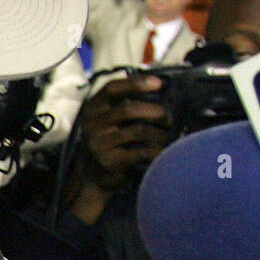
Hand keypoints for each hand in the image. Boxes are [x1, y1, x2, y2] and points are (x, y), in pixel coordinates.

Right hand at [78, 75, 171, 192]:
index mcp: (92, 110)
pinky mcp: (108, 162)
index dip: (135, 83)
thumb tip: (159, 87)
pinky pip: (140, 152)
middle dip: (154, 111)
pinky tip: (161, 152)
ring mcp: (98, 144)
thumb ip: (124, 103)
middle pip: (127, 109)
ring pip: (137, 130)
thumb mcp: (109, 120)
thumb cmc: (109, 142)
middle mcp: (91, 125)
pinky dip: (155, 151)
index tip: (158, 83)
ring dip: (158, 133)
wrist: (93, 176)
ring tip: (166, 137)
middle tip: (168, 118)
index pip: (111, 88)